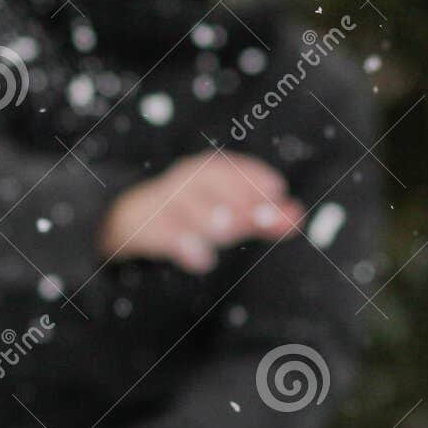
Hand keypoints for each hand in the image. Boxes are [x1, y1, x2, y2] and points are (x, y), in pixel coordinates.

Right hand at [99, 150, 302, 272]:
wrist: (129, 220)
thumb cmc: (190, 214)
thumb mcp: (227, 212)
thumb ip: (263, 217)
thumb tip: (298, 217)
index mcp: (204, 172)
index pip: (229, 168)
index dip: (252, 177)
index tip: (276, 189)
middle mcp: (184, 182)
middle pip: (210, 184)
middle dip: (238, 199)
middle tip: (262, 217)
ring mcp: (163, 204)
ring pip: (186, 207)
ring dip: (207, 216)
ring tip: (226, 229)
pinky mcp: (145, 228)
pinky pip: (163, 234)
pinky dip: (181, 244)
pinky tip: (201, 259)